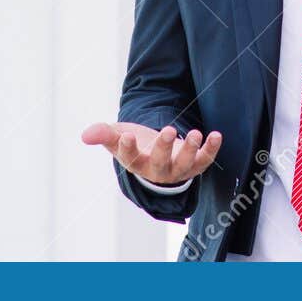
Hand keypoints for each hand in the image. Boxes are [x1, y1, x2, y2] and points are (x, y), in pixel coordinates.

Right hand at [80, 121, 221, 186]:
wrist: (156, 153)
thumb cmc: (135, 143)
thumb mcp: (118, 135)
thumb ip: (103, 134)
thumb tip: (85, 135)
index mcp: (135, 163)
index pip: (130, 158)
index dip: (128, 147)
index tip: (127, 135)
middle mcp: (157, 170)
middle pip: (160, 163)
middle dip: (164, 148)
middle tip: (169, 130)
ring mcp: (177, 169)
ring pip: (184, 165)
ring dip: (191, 150)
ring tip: (195, 133)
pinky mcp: (194, 164)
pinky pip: (204, 161)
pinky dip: (210, 150)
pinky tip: (216, 135)